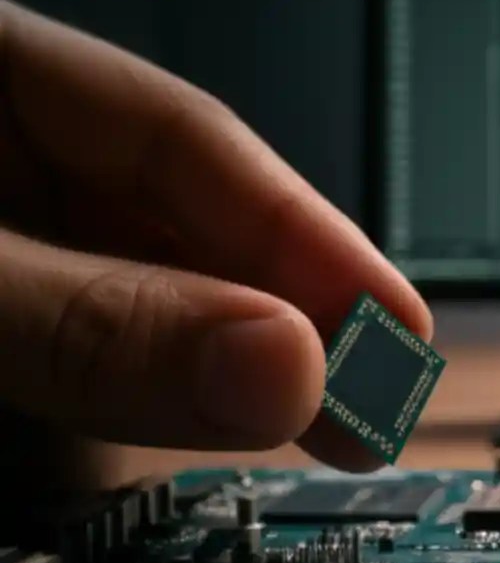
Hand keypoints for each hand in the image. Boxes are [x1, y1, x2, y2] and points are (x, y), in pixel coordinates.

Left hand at [0, 1, 430, 471]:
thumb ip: (89, 324)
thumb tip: (277, 365)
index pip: (188, 139)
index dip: (309, 235)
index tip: (397, 326)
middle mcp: (6, 157)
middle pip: (187, 223)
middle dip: (292, 317)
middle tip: (378, 404)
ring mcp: (7, 246)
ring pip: (152, 297)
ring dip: (236, 370)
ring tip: (322, 422)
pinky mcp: (4, 327)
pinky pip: (94, 355)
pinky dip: (151, 402)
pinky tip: (206, 424)